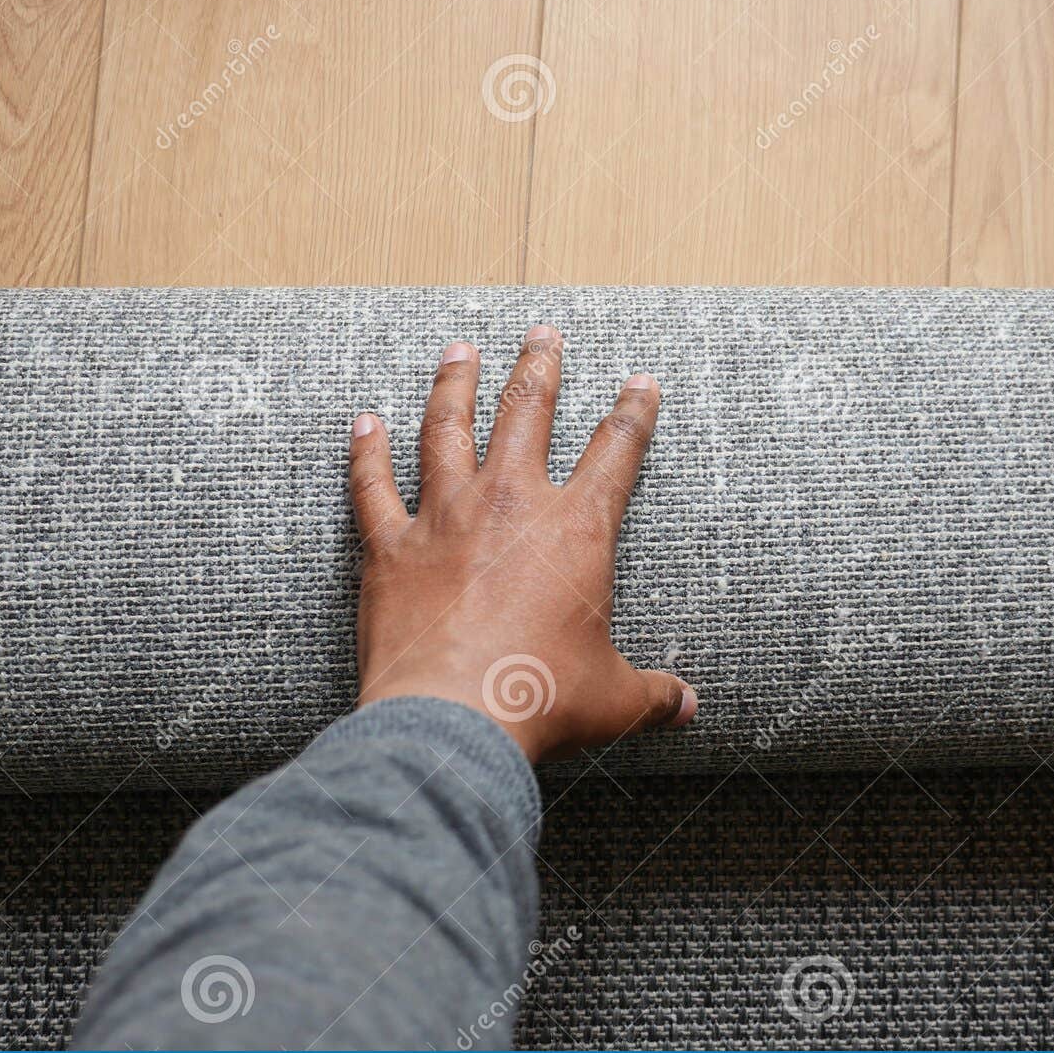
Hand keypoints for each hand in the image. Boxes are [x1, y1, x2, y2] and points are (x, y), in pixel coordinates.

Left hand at [348, 324, 695, 762]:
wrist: (454, 718)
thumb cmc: (541, 702)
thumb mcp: (615, 699)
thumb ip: (655, 693)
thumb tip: (689, 707)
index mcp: (577, 530)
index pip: (615, 451)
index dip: (633, 412)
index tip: (640, 382)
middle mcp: (510, 504)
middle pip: (526, 413)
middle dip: (538, 368)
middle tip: (542, 333)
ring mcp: (445, 518)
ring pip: (447, 429)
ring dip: (454, 384)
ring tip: (459, 351)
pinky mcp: (391, 548)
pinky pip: (372, 486)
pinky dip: (366, 452)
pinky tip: (365, 423)